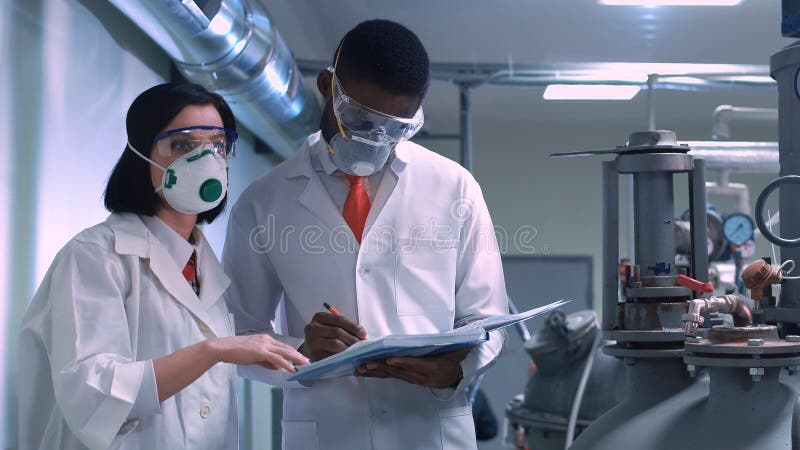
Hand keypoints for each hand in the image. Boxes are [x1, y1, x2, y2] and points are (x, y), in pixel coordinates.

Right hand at [209, 334, 309, 371]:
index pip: (283, 346)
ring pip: (285, 352)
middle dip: (299, 355)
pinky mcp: (261, 351)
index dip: (293, 352)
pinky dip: (286, 364)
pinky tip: (292, 368)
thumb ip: (266, 361)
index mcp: (265, 339)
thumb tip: (278, 367)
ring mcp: (264, 345)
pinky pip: (277, 358)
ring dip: (297, 359)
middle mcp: (267, 340)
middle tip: (308, 361)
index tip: (301, 358)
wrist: (223, 348)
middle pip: (287, 348)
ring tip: (305, 365)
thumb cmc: (235, 352)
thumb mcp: (253, 357)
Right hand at [300, 312, 367, 360]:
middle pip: (337, 332)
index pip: (339, 319)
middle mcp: (312, 328)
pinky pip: (332, 355)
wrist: (310, 348)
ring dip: (349, 347)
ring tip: (357, 349)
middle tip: (362, 343)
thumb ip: (345, 327)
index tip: (363, 333)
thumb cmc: (324, 336)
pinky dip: (343, 355)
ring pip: (335, 343)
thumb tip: (363, 334)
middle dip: (352, 338)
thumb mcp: (331, 326)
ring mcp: (311, 341)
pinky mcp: (314, 354)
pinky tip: (348, 355)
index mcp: (319, 317)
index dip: (353, 326)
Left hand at [355, 347, 472, 387]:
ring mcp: (413, 378)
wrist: (456, 377)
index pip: (416, 364)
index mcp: (433, 368)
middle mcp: (420, 376)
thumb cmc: (456, 360)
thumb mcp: (461, 351)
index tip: (391, 359)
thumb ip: (462, 344)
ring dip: (375, 372)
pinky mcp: (407, 378)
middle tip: (366, 364)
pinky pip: (390, 376)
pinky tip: (365, 372)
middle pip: (399, 371)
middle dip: (381, 368)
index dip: (403, 362)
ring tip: (360, 369)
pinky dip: (377, 374)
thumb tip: (470, 335)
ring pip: (392, 375)